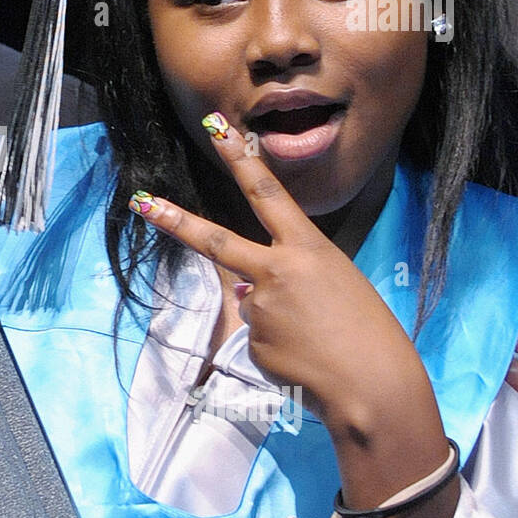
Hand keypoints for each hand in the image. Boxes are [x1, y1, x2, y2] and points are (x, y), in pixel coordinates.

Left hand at [128, 115, 439, 455]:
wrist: (376, 388)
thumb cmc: (369, 334)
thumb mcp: (336, 286)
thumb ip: (288, 279)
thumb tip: (247, 290)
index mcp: (308, 248)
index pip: (266, 192)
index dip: (240, 159)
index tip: (215, 129)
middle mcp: (277, 271)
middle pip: (215, 242)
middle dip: (175, 220)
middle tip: (142, 202)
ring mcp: (261, 308)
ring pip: (253, 305)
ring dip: (277, 321)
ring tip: (316, 341)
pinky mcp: (253, 343)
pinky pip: (258, 339)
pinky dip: (278, 349)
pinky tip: (306, 359)